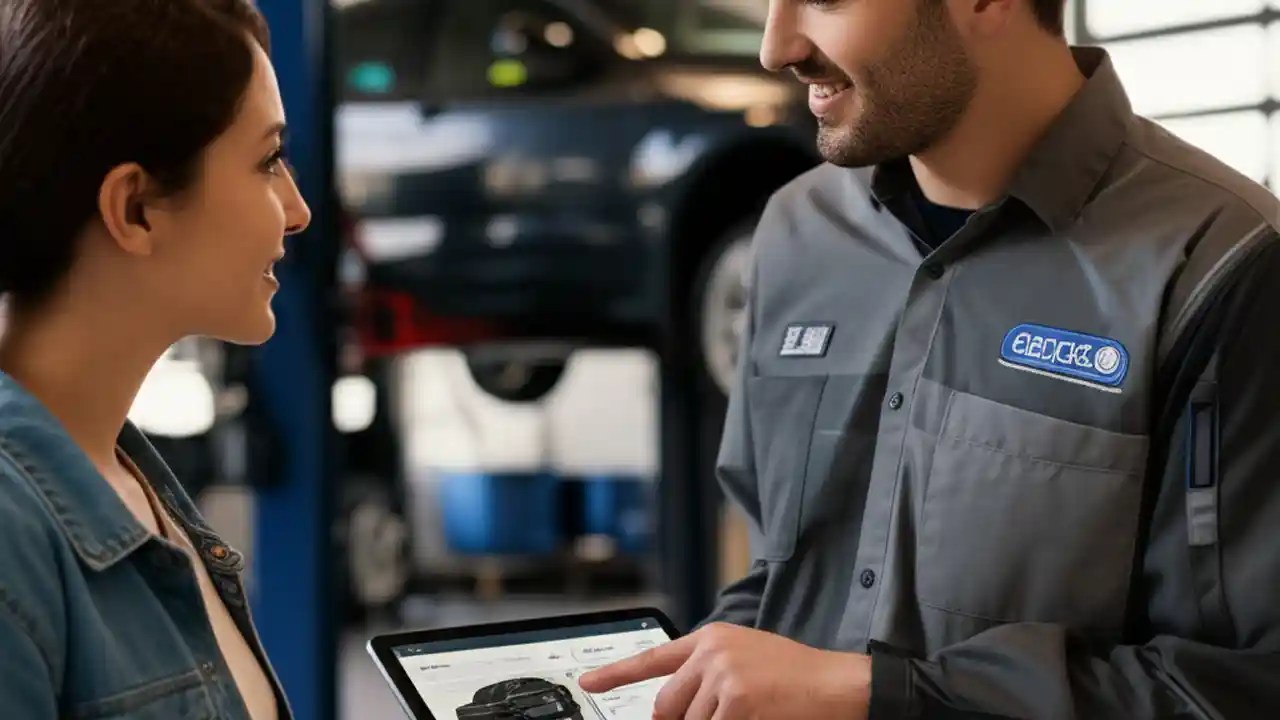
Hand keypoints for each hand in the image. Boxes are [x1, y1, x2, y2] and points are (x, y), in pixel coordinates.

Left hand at [577, 622, 870, 719]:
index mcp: (711, 639)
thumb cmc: (796, 677)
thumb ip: (707, 674)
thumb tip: (673, 708)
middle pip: (666, 706)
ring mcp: (723, 678)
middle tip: (712, 719)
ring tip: (749, 713)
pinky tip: (753, 719)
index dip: (615, 674)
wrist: (837, 685)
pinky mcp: (737, 703)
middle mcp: (712, 653)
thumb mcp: (746, 660)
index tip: (589, 682)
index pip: (653, 658)